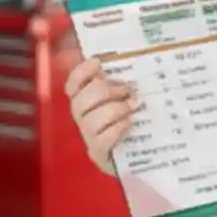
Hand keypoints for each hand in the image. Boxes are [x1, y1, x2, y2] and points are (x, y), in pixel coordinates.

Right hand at [65, 56, 139, 175]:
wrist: (143, 155)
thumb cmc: (136, 121)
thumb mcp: (130, 98)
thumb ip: (123, 83)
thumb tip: (126, 61)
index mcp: (87, 101)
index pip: (73, 85)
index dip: (81, 72)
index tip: (97, 62)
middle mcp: (83, 118)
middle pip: (81, 101)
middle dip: (104, 91)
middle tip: (128, 90)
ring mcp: (90, 137)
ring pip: (90, 120)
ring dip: (114, 109)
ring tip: (133, 106)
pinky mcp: (100, 155)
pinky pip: (100, 141)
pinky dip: (115, 130)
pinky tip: (129, 124)